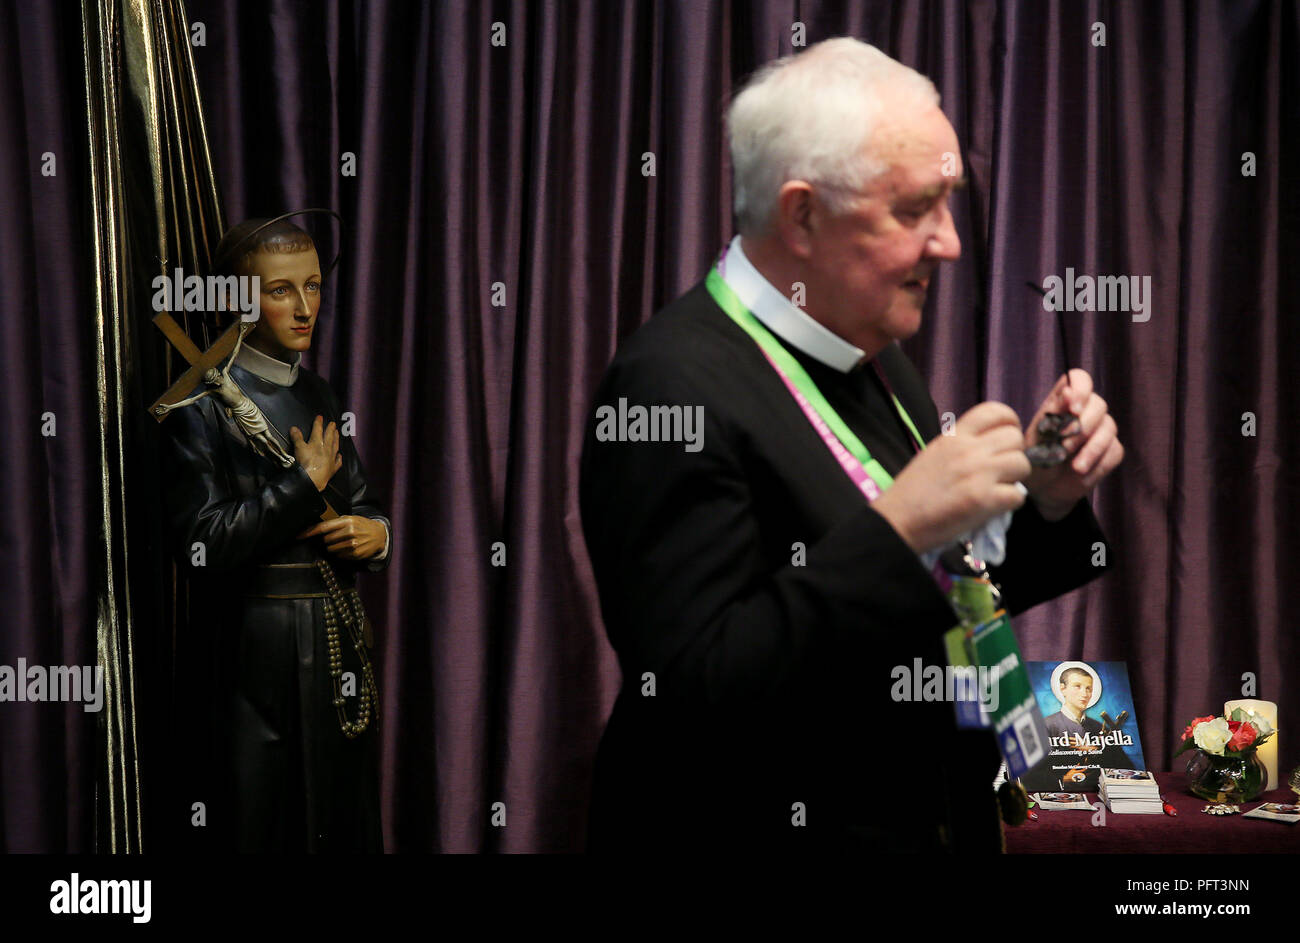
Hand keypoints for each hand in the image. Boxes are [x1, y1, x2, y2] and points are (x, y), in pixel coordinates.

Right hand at [289, 415, 341, 490]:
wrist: (313, 478)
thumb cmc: (306, 462)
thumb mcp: (298, 448)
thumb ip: (297, 437)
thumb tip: (294, 428)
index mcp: (317, 443)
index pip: (318, 430)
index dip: (318, 423)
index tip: (320, 417)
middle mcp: (326, 449)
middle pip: (329, 436)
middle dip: (330, 429)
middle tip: (333, 423)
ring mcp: (331, 458)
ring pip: (335, 446)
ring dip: (336, 439)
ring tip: (337, 433)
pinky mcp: (333, 468)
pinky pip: (337, 462)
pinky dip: (338, 458)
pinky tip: (339, 455)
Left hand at [298, 515, 387, 559]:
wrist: (380, 534)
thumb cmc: (361, 525)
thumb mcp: (350, 519)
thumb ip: (335, 523)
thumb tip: (316, 530)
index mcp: (346, 521)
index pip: (323, 527)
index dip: (309, 532)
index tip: (298, 536)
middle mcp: (349, 532)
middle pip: (326, 540)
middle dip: (328, 539)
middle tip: (338, 537)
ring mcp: (353, 544)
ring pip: (331, 549)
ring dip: (334, 547)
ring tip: (345, 542)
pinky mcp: (355, 554)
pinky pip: (340, 556)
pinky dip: (342, 553)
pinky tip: (351, 548)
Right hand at [872, 402, 1031, 554]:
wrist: (897, 521)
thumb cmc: (913, 492)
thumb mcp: (935, 454)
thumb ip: (963, 446)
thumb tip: (993, 449)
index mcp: (954, 436)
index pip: (996, 412)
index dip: (1009, 424)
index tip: (1004, 439)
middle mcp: (968, 449)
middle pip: (1016, 438)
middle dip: (1014, 455)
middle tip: (1001, 471)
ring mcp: (978, 473)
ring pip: (1022, 464)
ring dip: (1014, 479)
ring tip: (997, 489)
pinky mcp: (984, 500)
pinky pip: (1018, 495)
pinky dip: (1010, 503)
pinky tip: (993, 507)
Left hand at [1023, 369, 1123, 520]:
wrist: (1042, 488)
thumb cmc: (1035, 458)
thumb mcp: (1036, 437)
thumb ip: (1052, 413)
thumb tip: (1067, 391)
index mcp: (1064, 401)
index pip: (1080, 379)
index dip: (1081, 389)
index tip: (1072, 409)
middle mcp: (1086, 411)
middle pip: (1098, 404)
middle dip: (1082, 427)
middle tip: (1064, 447)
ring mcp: (1102, 430)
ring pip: (1109, 428)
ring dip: (1090, 449)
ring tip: (1074, 466)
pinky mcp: (1111, 450)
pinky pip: (1113, 451)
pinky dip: (1097, 464)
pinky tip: (1081, 473)